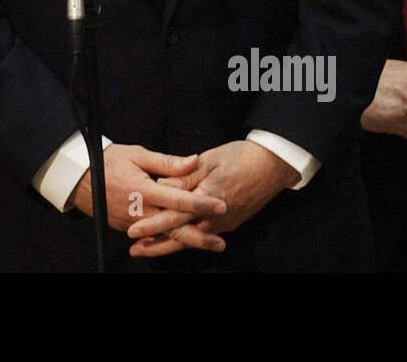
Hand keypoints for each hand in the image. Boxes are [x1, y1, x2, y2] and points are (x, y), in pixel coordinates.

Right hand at [70, 144, 224, 238]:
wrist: (80, 179)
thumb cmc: (109, 161)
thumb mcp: (138, 154)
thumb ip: (167, 162)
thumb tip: (194, 161)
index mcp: (145, 191)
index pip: (179, 200)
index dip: (201, 203)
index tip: (221, 205)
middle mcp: (141, 212)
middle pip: (174, 229)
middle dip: (199, 237)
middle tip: (221, 242)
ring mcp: (134, 223)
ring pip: (165, 236)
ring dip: (187, 240)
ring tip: (210, 243)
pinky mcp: (129, 228)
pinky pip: (153, 236)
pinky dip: (169, 239)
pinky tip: (185, 240)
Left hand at [126, 140, 295, 257]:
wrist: (273, 166)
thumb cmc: (240, 157)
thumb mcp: (208, 160)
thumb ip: (183, 176)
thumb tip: (159, 186)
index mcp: (208, 199)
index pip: (175, 216)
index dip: (153, 224)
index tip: (134, 230)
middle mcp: (216, 218)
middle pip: (182, 236)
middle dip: (157, 245)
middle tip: (135, 250)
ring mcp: (225, 223)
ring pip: (192, 239)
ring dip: (170, 244)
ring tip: (148, 248)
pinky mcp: (230, 223)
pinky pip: (204, 235)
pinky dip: (187, 238)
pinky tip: (174, 238)